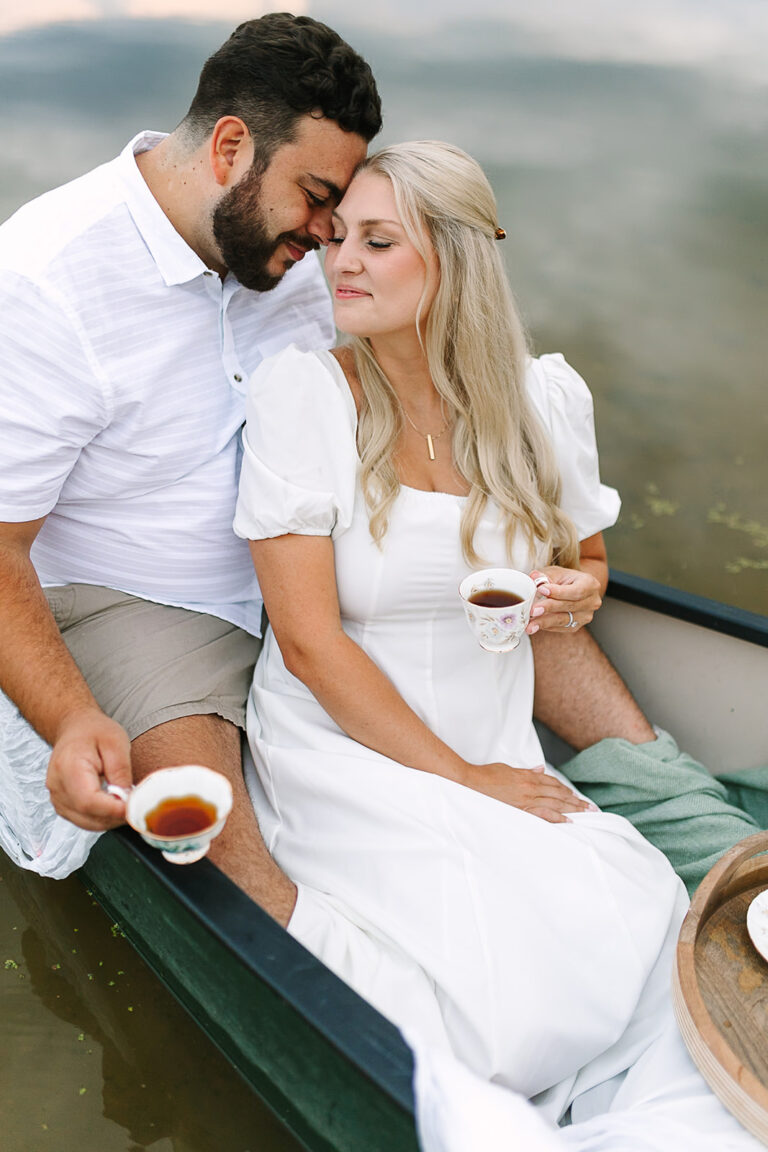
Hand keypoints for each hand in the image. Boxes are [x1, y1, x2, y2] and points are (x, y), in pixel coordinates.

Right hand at [46, 708, 131, 830]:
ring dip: (109, 820)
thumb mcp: (116, 743)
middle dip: (115, 817)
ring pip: (85, 822)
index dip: (113, 810)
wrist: (75, 727)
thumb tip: (127, 800)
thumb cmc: (95, 731)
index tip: (135, 809)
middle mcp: (58, 786)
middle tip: (137, 808)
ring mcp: (57, 797)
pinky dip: (101, 819)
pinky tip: (114, 807)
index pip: (89, 800)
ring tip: (127, 806)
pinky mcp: (62, 803)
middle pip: (87, 815)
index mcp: (68, 768)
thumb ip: (121, 772)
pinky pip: (82, 820)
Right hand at [459, 761, 596, 822]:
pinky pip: (543, 815)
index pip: (553, 783)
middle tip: (591, 808)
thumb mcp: (508, 769)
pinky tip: (567, 821)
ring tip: (585, 813)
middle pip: (559, 794)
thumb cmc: (486, 775)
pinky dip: (557, 818)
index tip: (576, 796)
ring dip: (572, 809)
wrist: (470, 783)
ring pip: (555, 804)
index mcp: (527, 777)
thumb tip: (539, 769)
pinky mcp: (520, 810)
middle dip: (576, 801)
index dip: (566, 790)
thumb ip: (525, 771)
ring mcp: (526, 799)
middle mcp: (530, 788)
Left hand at [525, 566, 601, 634]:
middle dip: (548, 608)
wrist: (573, 588)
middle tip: (533, 610)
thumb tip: (533, 577)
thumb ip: (544, 575)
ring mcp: (585, 616)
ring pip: (564, 620)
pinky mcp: (576, 626)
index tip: (541, 590)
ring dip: (544, 622)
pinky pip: (560, 627)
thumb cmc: (564, 579)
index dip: (558, 592)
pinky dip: (546, 626)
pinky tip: (534, 625)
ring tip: (530, 624)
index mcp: (590, 584)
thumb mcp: (556, 572)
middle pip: (569, 606)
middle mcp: (591, 602)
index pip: (575, 591)